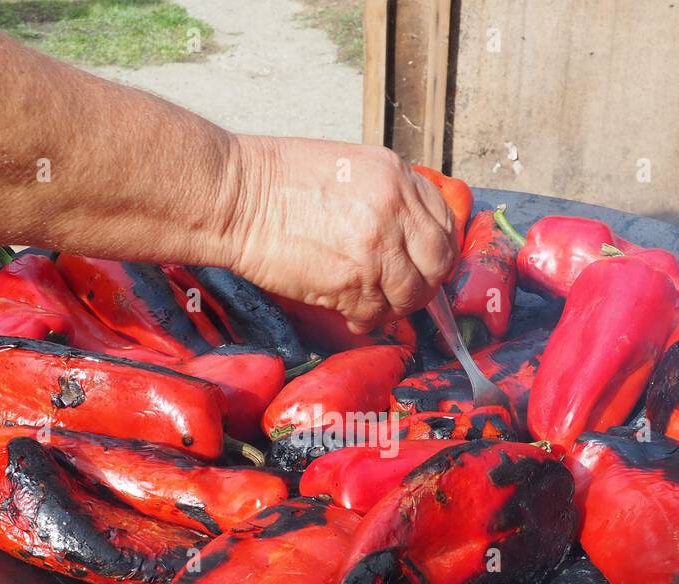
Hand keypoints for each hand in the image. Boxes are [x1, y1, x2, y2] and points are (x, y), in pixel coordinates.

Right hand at [224, 135, 460, 332]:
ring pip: (410, 295)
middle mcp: (395, 210)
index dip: (436, 249)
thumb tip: (405, 235)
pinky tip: (348, 313)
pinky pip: (375, 313)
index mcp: (397, 176)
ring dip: (392, 307)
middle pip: (437, 263)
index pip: (443, 222)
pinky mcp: (353, 281)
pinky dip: (365, 320)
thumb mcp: (349, 169)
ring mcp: (377, 247)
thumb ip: (385, 197)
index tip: (422, 263)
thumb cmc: (277, 182)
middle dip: (423, 283)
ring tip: (369, 304)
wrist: (235, 198)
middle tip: (402, 291)